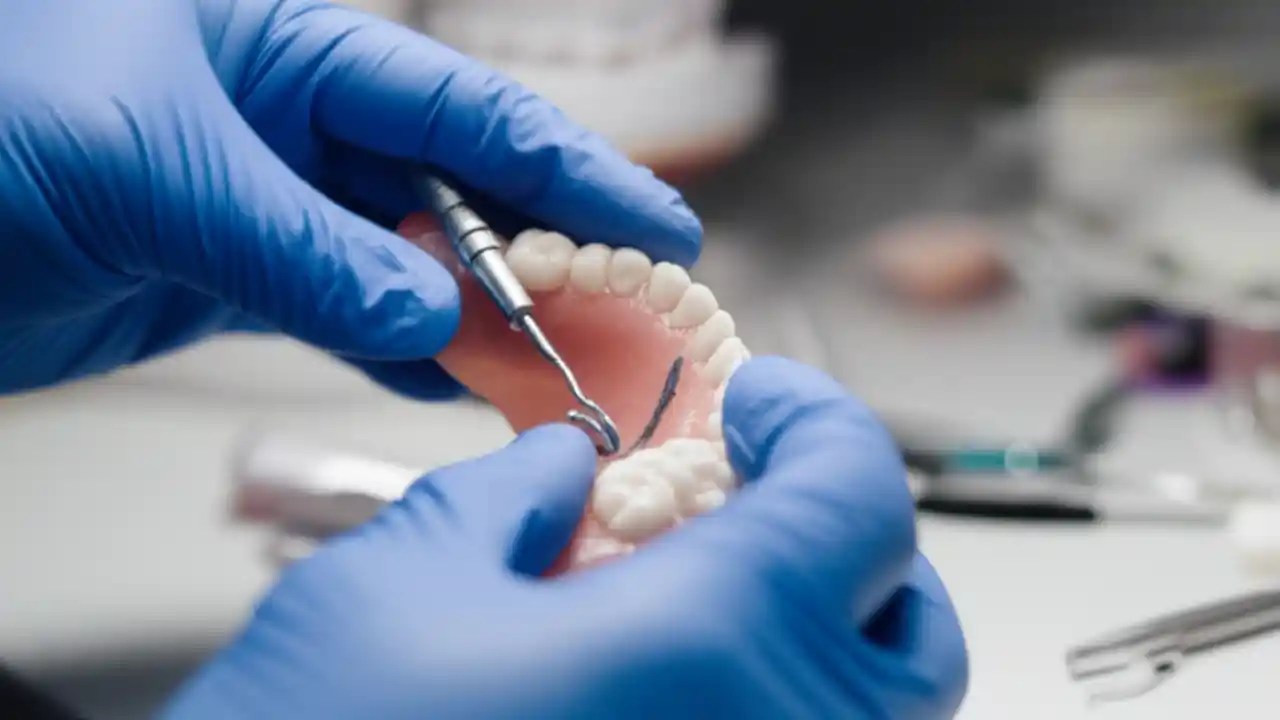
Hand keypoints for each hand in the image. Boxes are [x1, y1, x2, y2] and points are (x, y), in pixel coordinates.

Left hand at [0, 0, 698, 395]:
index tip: (655, 231)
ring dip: (486, 318)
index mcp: (289, 50)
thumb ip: (294, 247)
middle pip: (458, 191)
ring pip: (414, 264)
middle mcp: (294, 125)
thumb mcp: (144, 165)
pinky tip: (461, 380)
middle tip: (632, 312)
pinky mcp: (240, 279)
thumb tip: (424, 320)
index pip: (464, 110)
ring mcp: (272, 206)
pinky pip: (353, 316)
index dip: (572, 170)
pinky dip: (411, 353)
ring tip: (563, 361)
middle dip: (548, 251)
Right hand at [165, 358, 967, 718]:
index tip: (761, 401)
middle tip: (760, 495)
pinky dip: (770, 708)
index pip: (860, 491)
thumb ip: (514, 495)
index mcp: (716, 642)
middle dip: (849, 541)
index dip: (819, 420)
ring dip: (820, 636)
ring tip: (713, 591)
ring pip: (870, 718)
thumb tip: (564, 470)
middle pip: (912, 628)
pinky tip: (673, 682)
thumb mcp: (404, 577)